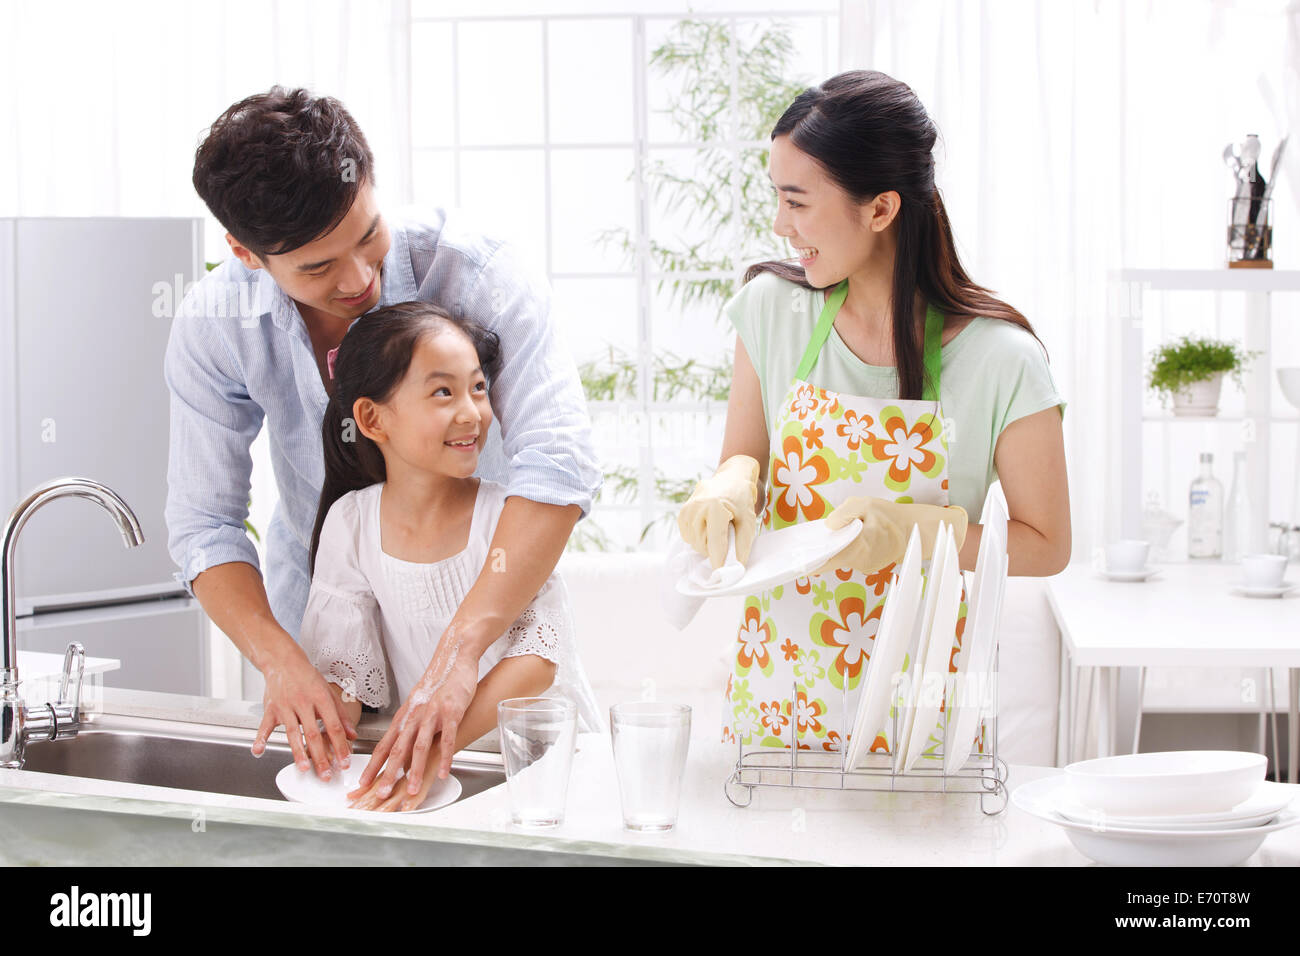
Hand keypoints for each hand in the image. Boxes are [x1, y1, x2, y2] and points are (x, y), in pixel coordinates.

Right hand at [251, 642, 356, 779]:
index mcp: (321, 698)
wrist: (284, 661)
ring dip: (298, 752)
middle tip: (326, 774)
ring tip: (304, 768)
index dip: (340, 745)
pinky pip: (265, 726)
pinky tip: (259, 751)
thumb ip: (341, 715)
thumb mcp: (329, 692)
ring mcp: (286, 706)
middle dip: (321, 756)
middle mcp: (303, 702)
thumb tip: (352, 735)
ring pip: (293, 733)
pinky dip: (261, 739)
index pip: (333, 725)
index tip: (344, 761)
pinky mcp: (271, 709)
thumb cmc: (308, 677)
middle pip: (313, 733)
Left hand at [347, 655, 477, 806]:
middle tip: (380, 794)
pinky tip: (443, 771)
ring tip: (411, 790)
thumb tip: (402, 748)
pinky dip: (445, 757)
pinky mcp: (451, 711)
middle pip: (397, 749)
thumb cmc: (437, 682)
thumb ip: (410, 725)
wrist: (453, 657)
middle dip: (387, 774)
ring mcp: (432, 713)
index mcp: (404, 716)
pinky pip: (447, 738)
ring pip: (419, 746)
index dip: (372, 766)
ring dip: (414, 770)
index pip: (383, 745)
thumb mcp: (417, 704)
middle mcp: (414, 716)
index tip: (362, 784)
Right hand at [677, 454, 760, 568]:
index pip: (715, 543)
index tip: (721, 575)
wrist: (731, 478)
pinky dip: (697, 538)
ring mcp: (687, 509)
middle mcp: (697, 507)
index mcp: (715, 507)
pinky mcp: (682, 512)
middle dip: (714, 550)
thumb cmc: (742, 500)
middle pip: (702, 545)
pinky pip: (687, 536)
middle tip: (726, 541)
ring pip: (693, 542)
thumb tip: (736, 567)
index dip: (719, 561)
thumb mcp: (748, 522)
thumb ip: (742, 545)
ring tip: (718, 532)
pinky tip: (707, 529)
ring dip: (706, 544)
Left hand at [812, 497, 968, 576]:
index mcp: (857, 547)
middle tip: (809, 541)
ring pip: (840, 557)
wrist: (915, 531)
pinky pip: (849, 558)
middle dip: (819, 550)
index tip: (795, 560)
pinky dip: (845, 549)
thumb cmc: (890, 516)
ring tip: (835, 533)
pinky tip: (848, 537)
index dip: (809, 560)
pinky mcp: (868, 566)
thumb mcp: (867, 504)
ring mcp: (864, 567)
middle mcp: (859, 562)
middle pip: (830, 560)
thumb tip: (828, 525)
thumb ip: (844, 513)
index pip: (826, 559)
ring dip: (834, 547)